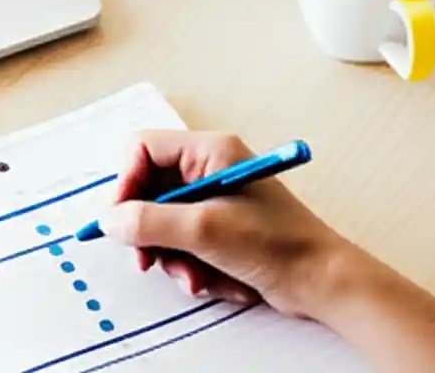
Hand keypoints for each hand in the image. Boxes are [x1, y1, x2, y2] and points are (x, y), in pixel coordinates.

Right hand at [101, 130, 354, 318]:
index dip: (125, 182)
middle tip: (148, 258)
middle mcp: (209, 170)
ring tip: (194, 275)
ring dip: (171, 255)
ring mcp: (214, 201)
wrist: (324, 284)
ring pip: (162, 223)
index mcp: (209, 152)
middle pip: (147, 190)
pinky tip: (211, 279)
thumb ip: (149, 222)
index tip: (121, 218)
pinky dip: (190, 266)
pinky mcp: (219, 230)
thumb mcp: (205, 231)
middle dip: (148, 230)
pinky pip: (182, 244)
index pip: (143, 149)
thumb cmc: (281, 246)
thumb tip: (110, 220)